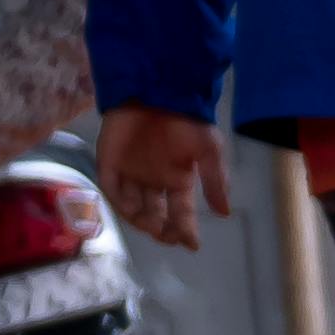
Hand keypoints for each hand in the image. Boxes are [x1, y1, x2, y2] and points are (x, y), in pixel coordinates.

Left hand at [97, 105, 227, 248]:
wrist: (157, 91)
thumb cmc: (186, 120)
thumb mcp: (209, 150)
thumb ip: (215, 181)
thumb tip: (225, 213)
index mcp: (177, 179)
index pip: (181, 212)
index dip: (186, 229)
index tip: (191, 244)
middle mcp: (153, 181)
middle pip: (155, 215)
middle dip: (161, 229)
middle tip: (167, 235)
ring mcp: (130, 173)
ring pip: (132, 207)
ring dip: (141, 221)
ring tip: (151, 225)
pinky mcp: (110, 162)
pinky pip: (112, 188)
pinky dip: (120, 202)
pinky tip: (131, 209)